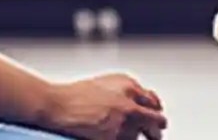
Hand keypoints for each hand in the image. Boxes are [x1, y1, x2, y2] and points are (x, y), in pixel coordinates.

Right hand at [42, 73, 167, 139]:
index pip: (154, 102)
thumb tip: (144, 101)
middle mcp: (130, 104)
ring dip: (134, 137)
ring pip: (140, 136)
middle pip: (157, 122)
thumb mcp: (107, 83)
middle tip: (154, 135)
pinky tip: (111, 135)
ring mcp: (123, 124)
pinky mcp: (115, 139)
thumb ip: (129, 90)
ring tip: (119, 132)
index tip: (157, 119)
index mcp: (129, 86)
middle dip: (155, 130)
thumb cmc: (76, 94)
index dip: (156, 112)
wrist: (59, 106)